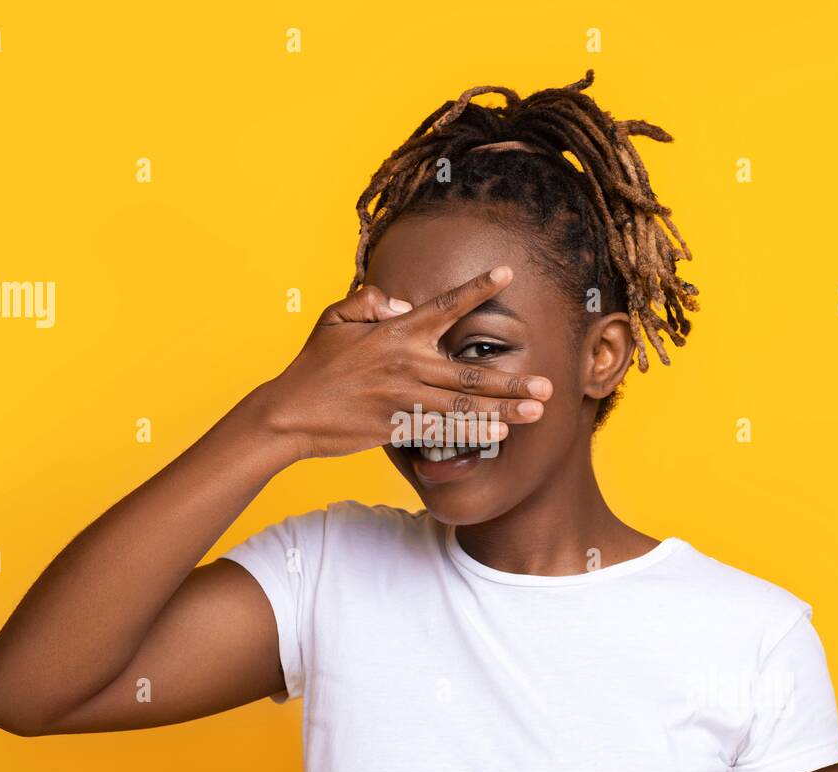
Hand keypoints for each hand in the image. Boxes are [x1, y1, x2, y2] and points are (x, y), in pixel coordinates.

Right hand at [258, 266, 551, 459]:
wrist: (290, 413)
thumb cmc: (313, 365)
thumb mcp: (334, 318)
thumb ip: (371, 301)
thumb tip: (402, 303)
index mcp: (395, 332)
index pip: (444, 305)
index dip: (477, 288)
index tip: (507, 273)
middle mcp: (406, 363)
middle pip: (470, 370)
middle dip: (511, 379)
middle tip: (547, 384)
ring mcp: (403, 397)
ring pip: (464, 404)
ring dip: (503, 409)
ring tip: (535, 411)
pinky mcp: (396, 426)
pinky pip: (442, 429)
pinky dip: (471, 432)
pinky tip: (498, 433)